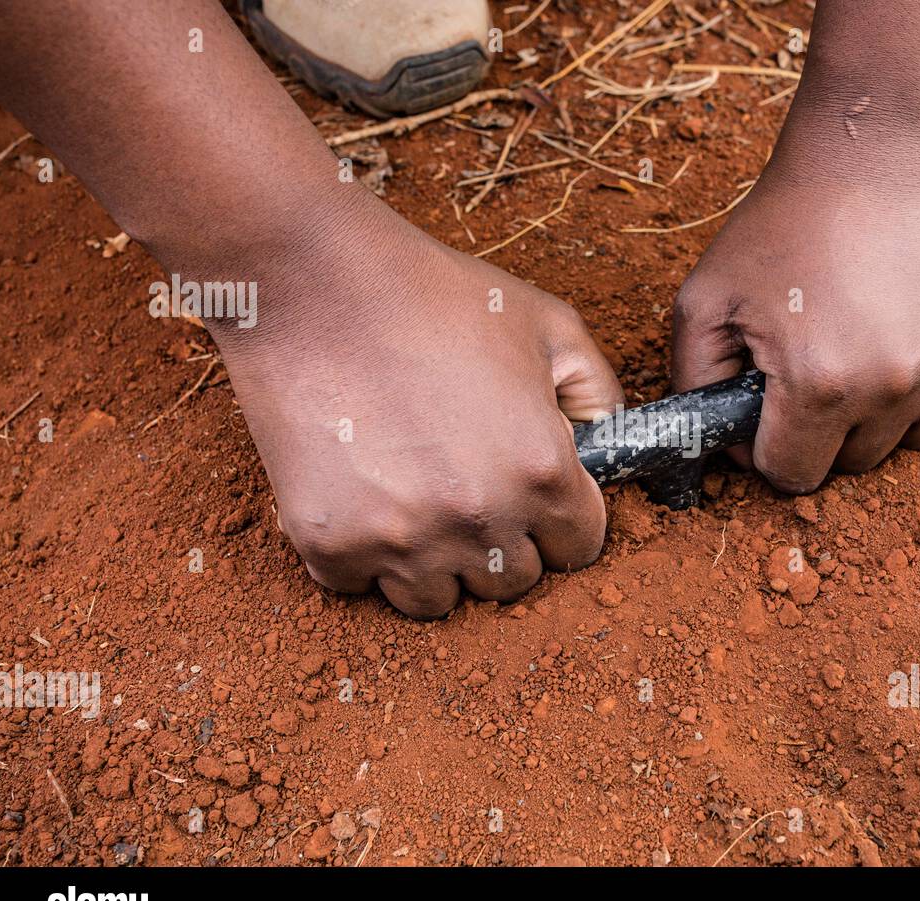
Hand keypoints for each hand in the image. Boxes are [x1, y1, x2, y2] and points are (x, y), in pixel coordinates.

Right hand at [209, 201, 622, 617]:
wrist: (310, 282)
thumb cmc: (433, 295)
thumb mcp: (548, 324)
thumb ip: (597, 391)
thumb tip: (608, 442)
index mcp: (542, 470)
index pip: (580, 549)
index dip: (562, 521)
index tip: (536, 499)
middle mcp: (480, 518)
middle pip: (514, 582)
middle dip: (503, 542)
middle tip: (468, 487)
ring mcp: (401, 539)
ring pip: (439, 599)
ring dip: (435, 561)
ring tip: (413, 494)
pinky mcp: (330, 544)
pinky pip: (361, 585)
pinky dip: (362, 551)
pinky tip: (358, 489)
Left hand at [672, 173, 919, 493]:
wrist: (877, 148)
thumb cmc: (784, 221)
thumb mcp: (703, 299)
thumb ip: (692, 385)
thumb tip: (723, 448)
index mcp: (820, 385)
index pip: (791, 476)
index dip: (766, 448)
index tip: (764, 410)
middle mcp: (896, 388)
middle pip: (850, 464)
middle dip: (820, 430)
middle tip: (808, 363)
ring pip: (904, 439)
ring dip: (876, 412)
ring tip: (857, 342)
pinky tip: (900, 321)